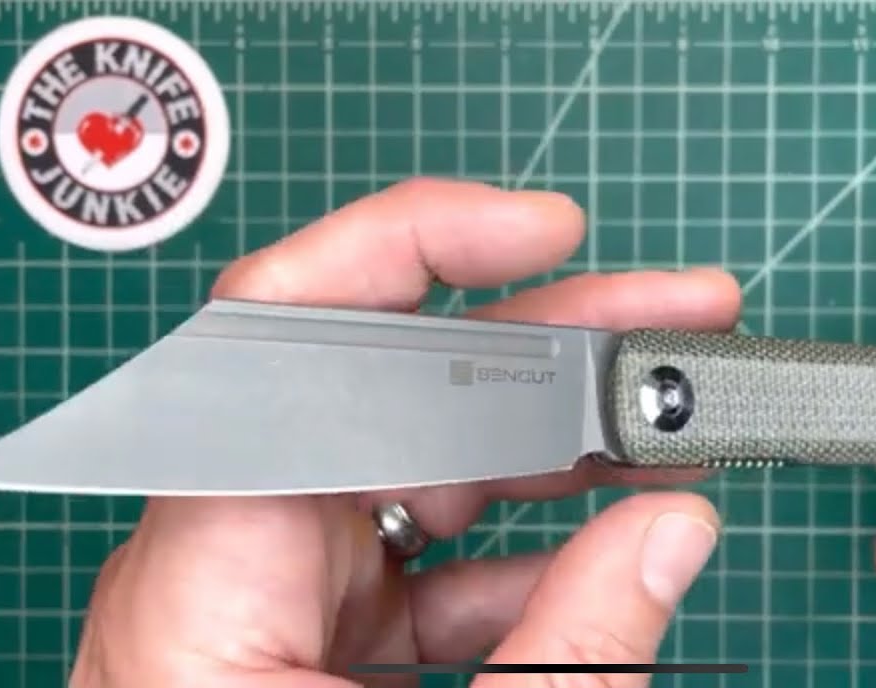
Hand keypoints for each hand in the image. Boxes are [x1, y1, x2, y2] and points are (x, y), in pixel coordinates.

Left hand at [67, 178, 741, 686]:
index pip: (273, 343)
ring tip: (670, 427)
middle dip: (539, 342)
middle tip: (675, 315)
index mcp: (199, 589)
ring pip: (406, 471)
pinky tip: (612, 547)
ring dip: (545, 444)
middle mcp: (217, 570)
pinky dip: (520, 549)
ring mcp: (264, 606)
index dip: (407, 248)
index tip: (544, 231)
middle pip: (375, 391)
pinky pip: (419, 563)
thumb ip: (570, 659)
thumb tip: (674, 532)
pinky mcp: (304, 646)